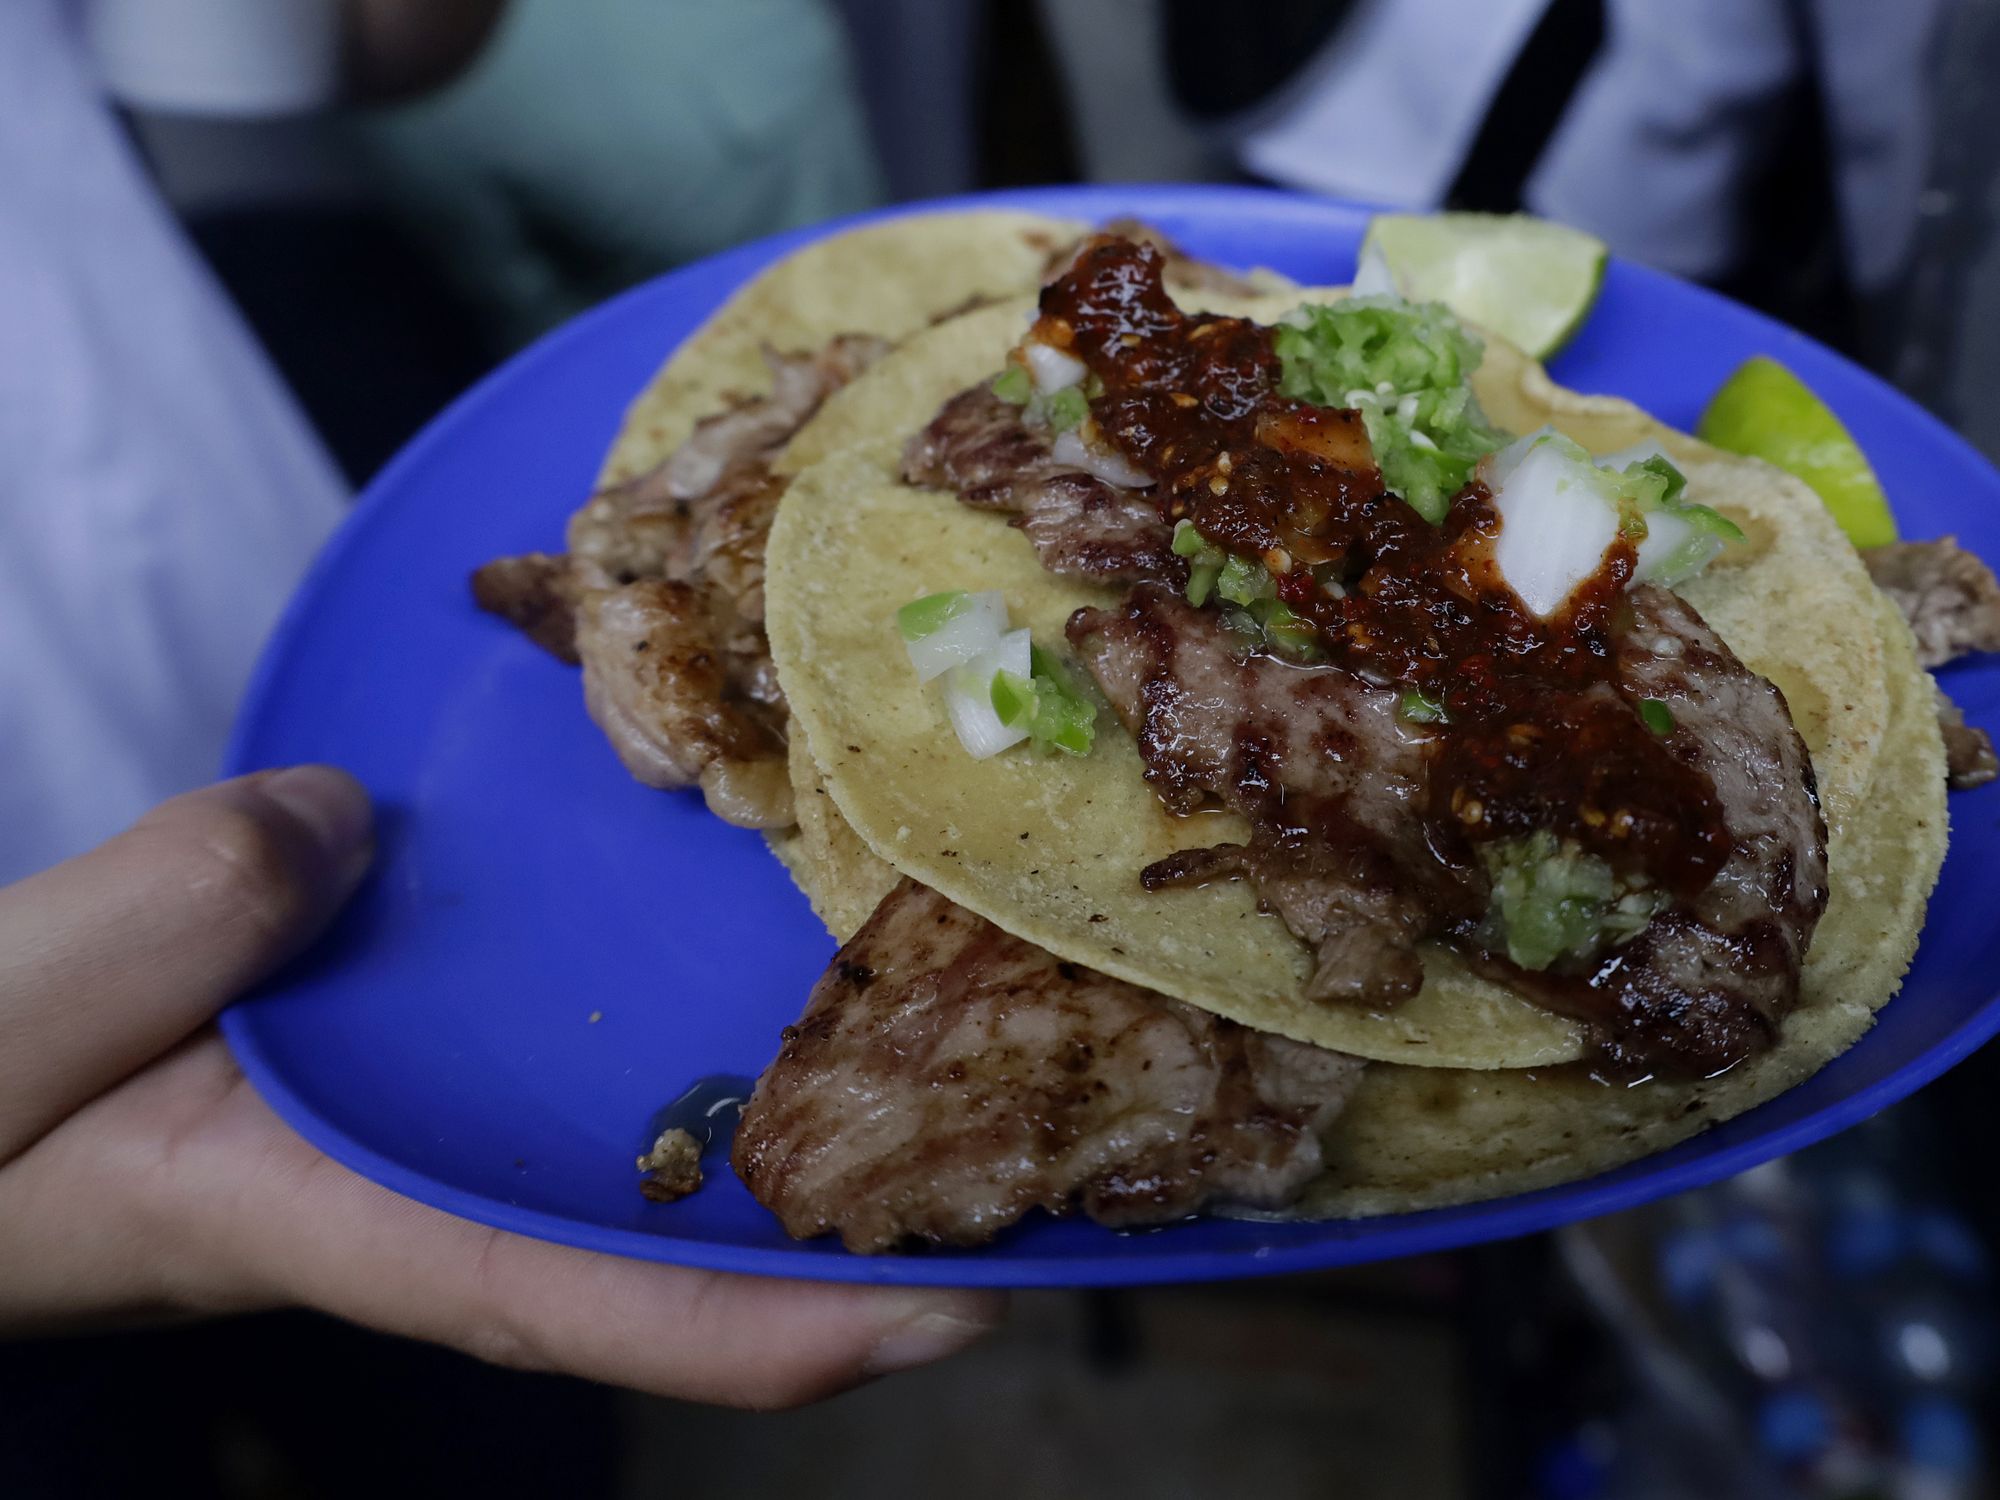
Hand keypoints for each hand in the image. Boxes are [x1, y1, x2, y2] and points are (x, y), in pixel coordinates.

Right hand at [0, 767, 998, 1404]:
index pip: (590, 1303)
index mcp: (334, 1220)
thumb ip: (165, 919)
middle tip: (1036, 1167)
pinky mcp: (405, 1048)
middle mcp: (422, 1183)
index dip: (777, 1324)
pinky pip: (571, 1042)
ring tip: (959, 1045)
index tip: (953, 1308)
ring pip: (644, 1145)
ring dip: (799, 1124)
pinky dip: (681, 1013)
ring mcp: (425, 1117)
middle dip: (850, 1229)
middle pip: (678, 1242)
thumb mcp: (3, 1022)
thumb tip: (348, 823)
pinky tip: (762, 929)